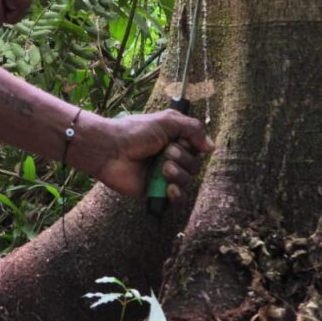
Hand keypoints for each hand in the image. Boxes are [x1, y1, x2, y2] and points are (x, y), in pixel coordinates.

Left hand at [94, 110, 214, 201]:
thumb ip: (192, 128)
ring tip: (161, 168)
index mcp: (173, 141)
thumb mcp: (166, 121)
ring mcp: (162, 176)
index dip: (192, 146)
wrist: (110, 149)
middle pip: (195, 165)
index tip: (179, 140)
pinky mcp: (155, 192)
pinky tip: (169, 188)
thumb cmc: (134, 131)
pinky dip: (177, 194)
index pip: (197, 149)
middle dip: (183, 158)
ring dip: (177, 173)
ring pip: (188, 181)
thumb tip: (212, 147)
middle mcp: (170, 159)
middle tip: (165, 152)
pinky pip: (178, 200)